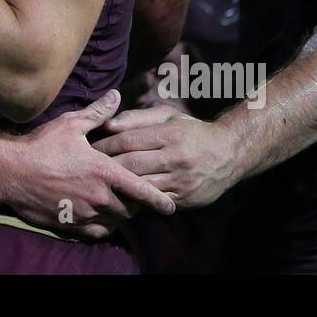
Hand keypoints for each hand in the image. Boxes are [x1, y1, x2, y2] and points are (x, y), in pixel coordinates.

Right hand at [0, 89, 174, 239]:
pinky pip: (97, 232)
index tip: (170, 206)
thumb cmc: (42, 146)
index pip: (142, 190)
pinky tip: (101, 217)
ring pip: (115, 221)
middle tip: (135, 195)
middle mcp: (99, 196)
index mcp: (104, 172)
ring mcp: (85, 213)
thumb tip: (116, 95)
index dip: (159, 199)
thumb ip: (98, 113)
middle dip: (136, 204)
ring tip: (119, 204)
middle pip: (131, 209)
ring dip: (120, 215)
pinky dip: (104, 226)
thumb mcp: (71, 124)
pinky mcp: (70, 224)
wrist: (11, 172)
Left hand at [94, 105, 239, 208]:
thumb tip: (109, 123)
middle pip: (131, 163)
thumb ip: (138, 117)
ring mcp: (181, 180)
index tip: (89, 147)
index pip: (128, 140)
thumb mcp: (168, 115)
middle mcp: (176, 157)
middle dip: (106, 166)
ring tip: (99, 183)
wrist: (229, 154)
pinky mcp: (185, 198)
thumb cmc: (191, 131)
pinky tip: (121, 196)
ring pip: (140, 185)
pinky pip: (154, 200)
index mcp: (170, 134)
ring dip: (117, 185)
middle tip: (87, 167)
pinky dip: (136, 199)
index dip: (106, 144)